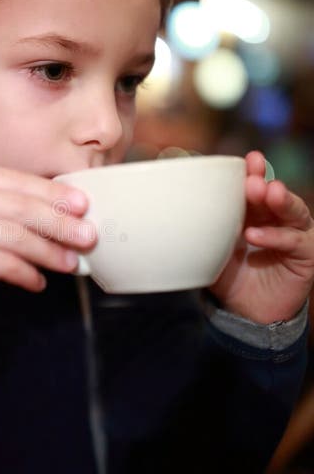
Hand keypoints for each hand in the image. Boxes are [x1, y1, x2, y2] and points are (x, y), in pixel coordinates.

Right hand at [0, 161, 95, 338]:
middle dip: (59, 222)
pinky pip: (5, 262)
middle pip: (19, 206)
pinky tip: (37, 282)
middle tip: (88, 235)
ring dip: (50, 251)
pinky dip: (26, 274)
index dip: (52, 193)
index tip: (83, 205)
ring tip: (71, 263)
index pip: (13, 180)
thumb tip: (61, 213)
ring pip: (17, 235)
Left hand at [209, 151, 313, 323]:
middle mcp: (278, 219)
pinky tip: (255, 235)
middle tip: (252, 179)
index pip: (257, 187)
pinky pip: (293, 241)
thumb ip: (204, 232)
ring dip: (280, 200)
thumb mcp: (213, 251)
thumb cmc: (231, 277)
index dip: (254, 173)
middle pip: (274, 195)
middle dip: (264, 183)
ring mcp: (296, 234)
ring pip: (293, 211)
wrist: (248, 313)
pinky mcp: (306, 254)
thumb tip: (173, 213)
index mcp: (256, 212)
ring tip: (267, 192)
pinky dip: (275, 236)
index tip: (250, 160)